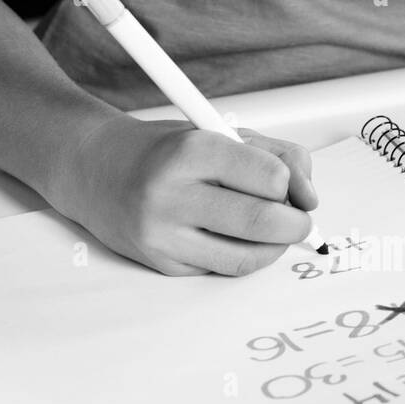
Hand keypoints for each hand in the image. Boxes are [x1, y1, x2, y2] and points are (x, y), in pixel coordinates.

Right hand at [50, 115, 318, 275]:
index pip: (270, 177)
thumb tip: (309, 198)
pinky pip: (221, 270)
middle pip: (262, 223)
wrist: (94, 169)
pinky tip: (235, 239)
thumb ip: (276, 155)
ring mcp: (162, 235)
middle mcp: (171, 194)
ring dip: (274, 248)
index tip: (290, 186)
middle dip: (295, 225)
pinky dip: (242, 257)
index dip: (292, 185)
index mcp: (190, 150)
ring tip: (272, 232)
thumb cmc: (165, 151)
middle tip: (299, 220)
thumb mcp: (220, 133)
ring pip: (246, 257)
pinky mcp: (161, 263)